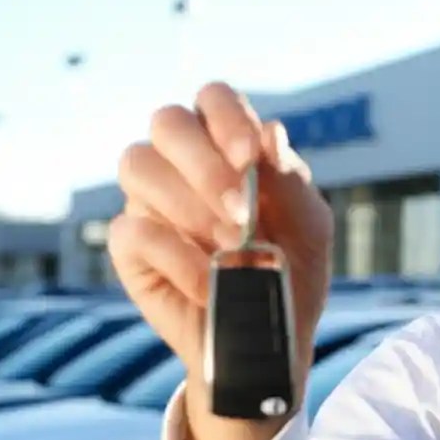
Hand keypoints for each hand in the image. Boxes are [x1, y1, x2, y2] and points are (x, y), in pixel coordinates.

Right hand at [108, 82, 333, 439]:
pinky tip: (210, 280)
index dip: (227, 118)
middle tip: (242, 210)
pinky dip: (177, 255)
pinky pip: (132, 229)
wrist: (269, 341)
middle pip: (167, 122)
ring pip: (138, 165)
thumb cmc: (291, 271)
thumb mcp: (309, 230)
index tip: (251, 157)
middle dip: (204, 163)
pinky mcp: (130, 247)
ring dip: (190, 205)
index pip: (214, 98)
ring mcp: (150, 201)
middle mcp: (182, 162)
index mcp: (229, 145)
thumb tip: (272, 132)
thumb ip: (292, 183)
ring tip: (233, 246)